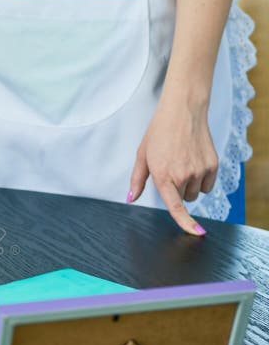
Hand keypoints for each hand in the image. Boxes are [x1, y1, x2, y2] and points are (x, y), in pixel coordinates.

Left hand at [128, 90, 218, 235]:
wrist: (183, 111)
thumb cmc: (159, 132)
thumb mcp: (142, 155)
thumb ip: (137, 180)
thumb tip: (131, 198)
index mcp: (163, 176)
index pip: (176, 206)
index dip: (186, 223)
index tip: (196, 233)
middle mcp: (184, 176)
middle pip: (184, 200)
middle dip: (178, 190)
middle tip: (172, 170)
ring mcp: (200, 170)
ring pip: (196, 193)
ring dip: (190, 185)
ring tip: (183, 163)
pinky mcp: (213, 165)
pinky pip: (209, 185)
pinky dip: (203, 179)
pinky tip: (194, 162)